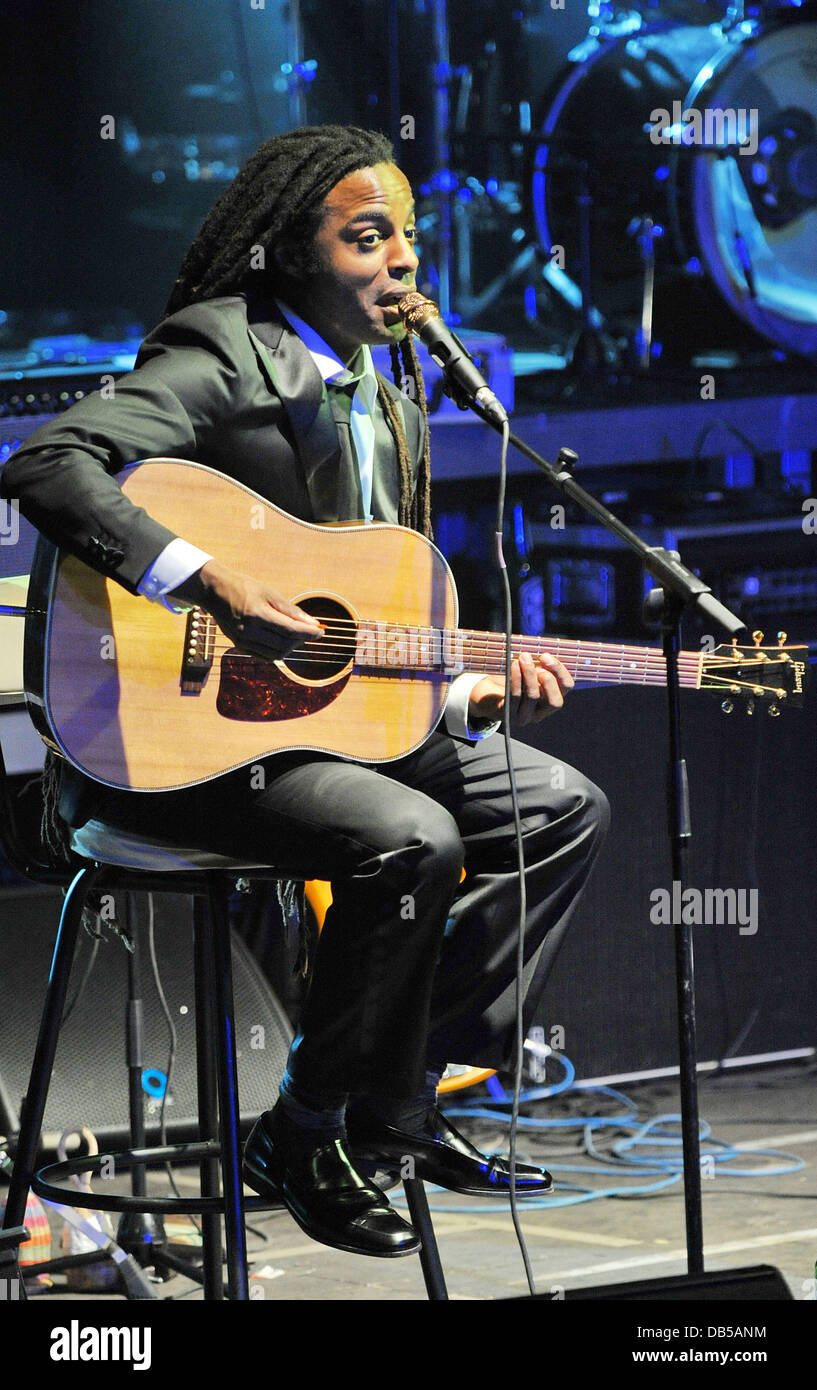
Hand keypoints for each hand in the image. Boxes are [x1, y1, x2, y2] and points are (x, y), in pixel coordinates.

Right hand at [170, 559, 322, 659]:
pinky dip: (277, 651)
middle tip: (308, 631)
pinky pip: (265, 655)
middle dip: (300, 640)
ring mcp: (242, 641)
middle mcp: (248, 631)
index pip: (290, 630)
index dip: (308, 633)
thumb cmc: (244, 587)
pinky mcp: (239, 645)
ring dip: (290, 647)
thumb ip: (291, 610)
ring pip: (275, 654)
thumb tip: (312, 623)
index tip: (321, 631)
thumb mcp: (269, 593)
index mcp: (257, 614)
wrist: (214, 591)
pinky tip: (282, 639)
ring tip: (295, 634)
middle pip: (284, 645)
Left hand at [468, 651, 573, 726]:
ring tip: (523, 657)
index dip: (560, 671)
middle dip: (549, 677)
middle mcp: (542, 712)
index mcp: (551, 698)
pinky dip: (516, 678)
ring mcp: (526, 717)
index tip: (546, 655)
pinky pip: (515, 696)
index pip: (566, 687)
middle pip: (556, 701)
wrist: (487, 694)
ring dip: (530, 674)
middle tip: (539, 658)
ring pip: (534, 696)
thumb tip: (545, 652)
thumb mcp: (529, 671)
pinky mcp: (509, 715)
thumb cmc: (512, 679)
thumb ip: (540, 664)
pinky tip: (513, 665)